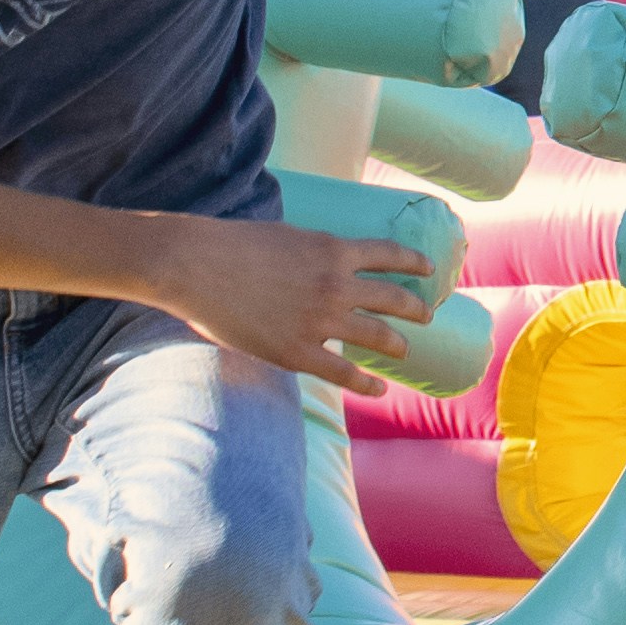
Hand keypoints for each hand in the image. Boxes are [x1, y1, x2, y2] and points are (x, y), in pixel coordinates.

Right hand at [155, 220, 436, 394]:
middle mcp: (336, 284)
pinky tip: (379, 388)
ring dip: (397, 345)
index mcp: (333, 250)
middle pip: (393, 298)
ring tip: (405, 351)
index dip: (414, 262)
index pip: (389, 255)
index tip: (429, 269)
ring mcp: (320, 320)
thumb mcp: (286, 236)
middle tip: (427, 315)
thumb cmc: (231, 246)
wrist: (196, 266)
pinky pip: (344, 373)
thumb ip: (311, 252)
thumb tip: (321, 262)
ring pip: (376, 336)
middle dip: (416, 308)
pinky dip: (367, 383)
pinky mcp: (297, 351)